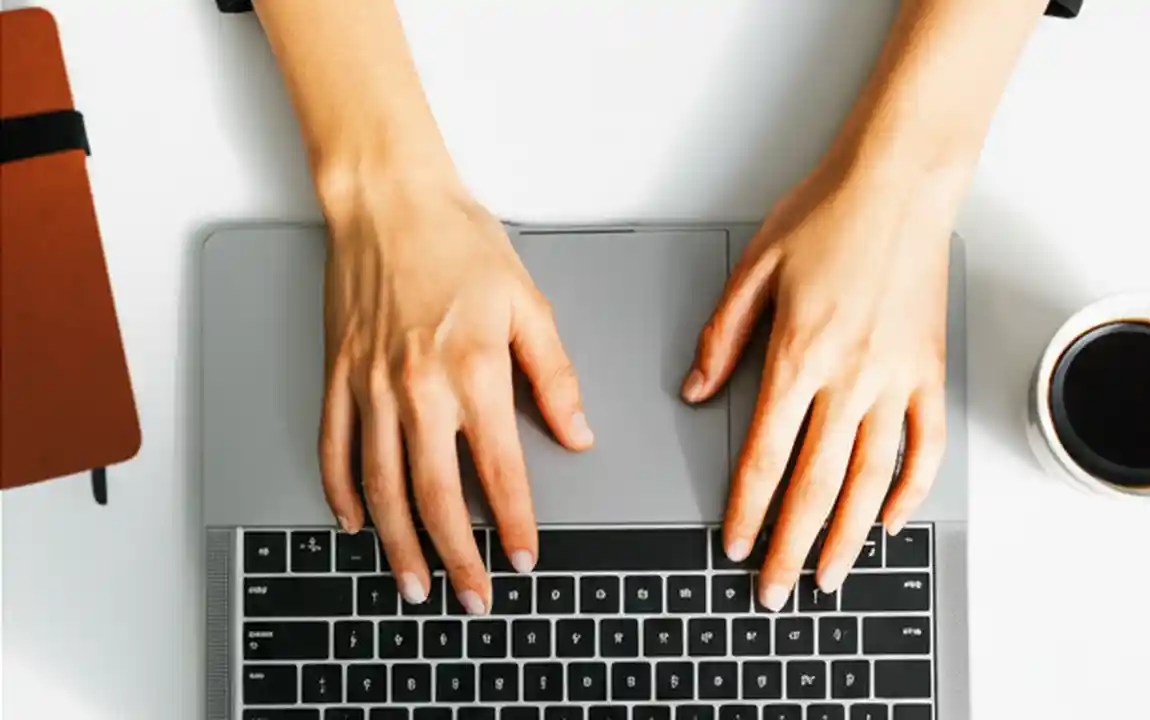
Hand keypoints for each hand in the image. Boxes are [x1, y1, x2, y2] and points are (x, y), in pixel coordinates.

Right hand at [318, 173, 593, 611]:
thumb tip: (578, 433)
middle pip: (437, 496)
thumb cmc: (458, 243)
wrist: (388, 200)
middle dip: (457, 557)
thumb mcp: (528, 304)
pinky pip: (334, 448)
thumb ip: (555, 377)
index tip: (523, 559)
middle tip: (472, 598)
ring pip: (382, 486)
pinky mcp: (337, 376)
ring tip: (413, 584)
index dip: (515, 523)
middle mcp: (418, 389)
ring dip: (399, 543)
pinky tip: (356, 522)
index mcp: (474, 373)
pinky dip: (342, 493)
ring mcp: (369, 386)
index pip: (500, 471)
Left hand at [685, 162, 951, 608]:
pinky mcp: (930, 370)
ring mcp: (896, 378)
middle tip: (777, 592)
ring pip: (870, 479)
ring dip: (847, 537)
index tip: (736, 547)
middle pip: (814, 485)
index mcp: (796, 355)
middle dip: (790, 547)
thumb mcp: (753, 268)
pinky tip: (892, 520)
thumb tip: (696, 389)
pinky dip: (911, 489)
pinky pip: (924, 445)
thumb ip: (721, 337)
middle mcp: (848, 377)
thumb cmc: (826, 215)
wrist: (899, 181)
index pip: (763, 457)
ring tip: (830, 577)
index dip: (747, 511)